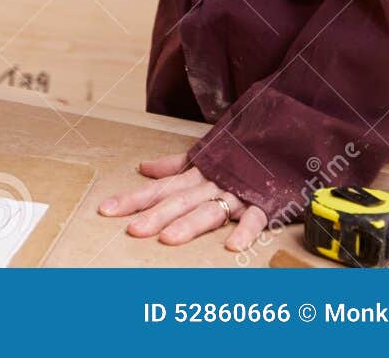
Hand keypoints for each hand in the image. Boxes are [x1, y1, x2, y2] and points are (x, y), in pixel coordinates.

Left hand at [98, 152, 268, 250]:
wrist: (281, 143)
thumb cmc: (238, 156)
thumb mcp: (204, 156)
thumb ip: (174, 165)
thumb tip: (143, 168)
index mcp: (196, 174)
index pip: (158, 188)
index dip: (133, 199)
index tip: (106, 210)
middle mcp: (211, 184)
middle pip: (179, 201)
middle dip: (155, 216)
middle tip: (134, 230)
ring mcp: (237, 193)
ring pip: (210, 210)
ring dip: (190, 225)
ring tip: (169, 239)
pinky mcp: (263, 203)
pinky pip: (254, 219)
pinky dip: (245, 231)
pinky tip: (232, 246)